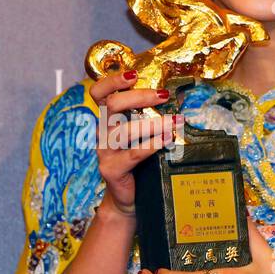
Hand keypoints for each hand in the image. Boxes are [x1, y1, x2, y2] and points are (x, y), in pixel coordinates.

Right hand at [88, 69, 181, 214]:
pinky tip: (167, 139)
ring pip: (124, 130)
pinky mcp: (111, 169)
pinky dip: (152, 144)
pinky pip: (133, 154)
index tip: (133, 75)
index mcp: (106, 120)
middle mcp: (102, 133)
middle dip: (140, 96)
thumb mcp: (138, 136)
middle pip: (112, 105)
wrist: (126, 198)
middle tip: (164, 95)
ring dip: (153, 123)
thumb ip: (145, 117)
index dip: (112, 81)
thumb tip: (172, 96)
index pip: (99, 94)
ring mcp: (104, 152)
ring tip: (174, 121)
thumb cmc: (136, 163)